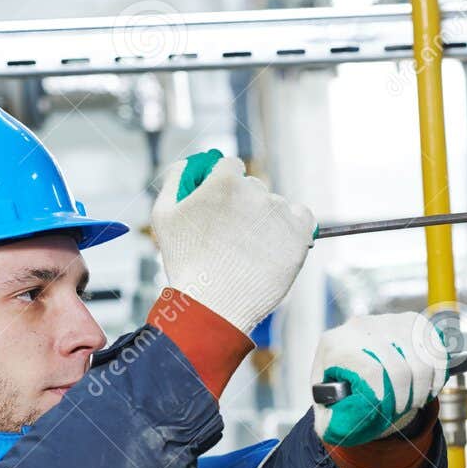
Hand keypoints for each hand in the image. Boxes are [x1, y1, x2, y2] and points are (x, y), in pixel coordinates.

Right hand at [150, 150, 314, 335]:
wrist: (213, 305)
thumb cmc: (186, 263)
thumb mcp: (164, 216)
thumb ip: (175, 179)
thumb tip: (188, 162)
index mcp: (225, 181)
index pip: (231, 167)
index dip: (223, 187)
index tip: (221, 208)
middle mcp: (256, 191)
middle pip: (253, 187)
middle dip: (243, 205)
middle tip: (231, 237)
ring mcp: (280, 213)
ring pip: (275, 206)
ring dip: (265, 220)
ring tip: (249, 252)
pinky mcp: (299, 235)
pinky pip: (303, 217)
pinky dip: (293, 226)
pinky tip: (278, 242)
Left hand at [311, 311, 449, 447]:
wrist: (349, 355)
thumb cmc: (338, 386)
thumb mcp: (325, 404)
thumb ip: (330, 419)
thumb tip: (341, 424)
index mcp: (336, 345)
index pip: (372, 372)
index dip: (387, 398)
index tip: (389, 412)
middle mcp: (361, 327)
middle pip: (399, 367)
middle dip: (406, 397)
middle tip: (402, 410)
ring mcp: (387, 321)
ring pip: (421, 358)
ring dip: (423, 387)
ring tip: (415, 400)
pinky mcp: (410, 320)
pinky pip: (434, 348)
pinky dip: (437, 372)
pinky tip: (428, 386)